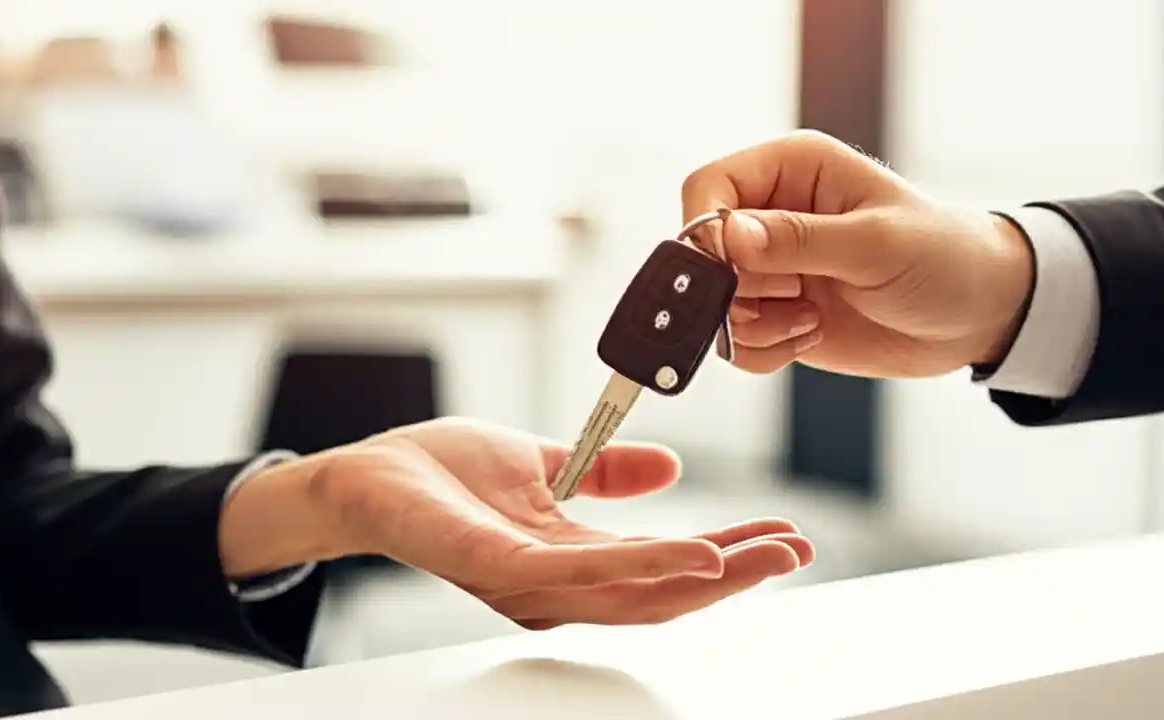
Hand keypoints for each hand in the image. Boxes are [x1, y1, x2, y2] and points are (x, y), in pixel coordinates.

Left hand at [219, 417, 812, 628]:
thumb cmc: (441, 475)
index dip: (728, 555)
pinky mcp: (497, 566)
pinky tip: (693, 552)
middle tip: (795, 552)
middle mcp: (557, 584)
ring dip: (704, 576)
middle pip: (662, 591)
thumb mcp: (545, 464)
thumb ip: (605, 473)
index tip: (783, 536)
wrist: (368, 473)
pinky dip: (644, 565)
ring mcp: (528, 582)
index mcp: (572, 558)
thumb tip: (673, 468)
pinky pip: (579, 572)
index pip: (664, 566)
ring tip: (761, 556)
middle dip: (736, 575)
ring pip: (633, 591)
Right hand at [681, 130, 1034, 377]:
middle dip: (736, 287)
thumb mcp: (876, 243)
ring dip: (753, 324)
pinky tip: (810, 334)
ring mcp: (772, 268)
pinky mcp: (776, 314)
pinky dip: (764, 349)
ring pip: (713, 303)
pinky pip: (735, 341)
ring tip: (809, 318)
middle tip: (790, 296)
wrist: (979, 316)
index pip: (710, 185)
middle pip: (702, 252)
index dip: (705, 226)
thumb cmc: (944, 257)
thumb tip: (728, 236)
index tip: (727, 266)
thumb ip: (799, 239)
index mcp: (791, 170)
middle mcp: (772, 216)